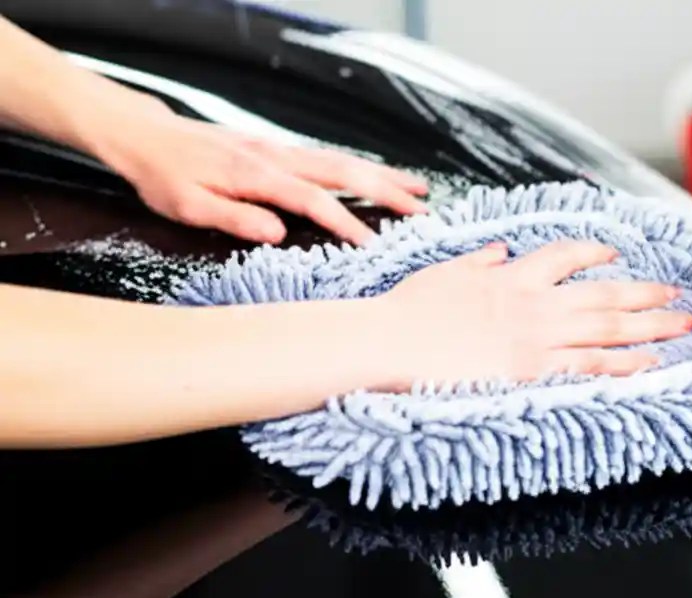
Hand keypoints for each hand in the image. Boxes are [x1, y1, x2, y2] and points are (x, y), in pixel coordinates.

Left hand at [84, 97, 427, 245]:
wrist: (146, 135)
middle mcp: (277, 158)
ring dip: (381, 176)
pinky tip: (375, 179)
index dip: (346, 224)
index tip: (375, 246)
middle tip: (423, 210)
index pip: (314, 201)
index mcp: (259, 175)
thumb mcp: (188, 206)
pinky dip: (359, 170)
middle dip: (387, 190)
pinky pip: (328, 160)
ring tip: (418, 191)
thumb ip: (235, 218)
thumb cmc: (164, 176)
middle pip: (343, 173)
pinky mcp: (277, 152)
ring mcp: (280, 152)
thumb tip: (278, 233)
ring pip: (341, 162)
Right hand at [369, 240, 691, 388]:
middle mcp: (534, 303)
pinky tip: (652, 364)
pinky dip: (625, 365)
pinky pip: (591, 367)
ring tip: (684, 324)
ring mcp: (537, 338)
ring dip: (651, 326)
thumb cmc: (407, 312)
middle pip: (603, 294)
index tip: (615, 253)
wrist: (389, 343)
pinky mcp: (533, 372)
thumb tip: (500, 249)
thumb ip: (478, 261)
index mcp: (511, 277)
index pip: (564, 256)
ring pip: (609, 329)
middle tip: (679, 293)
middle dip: (645, 293)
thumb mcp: (444, 273)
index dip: (594, 253)